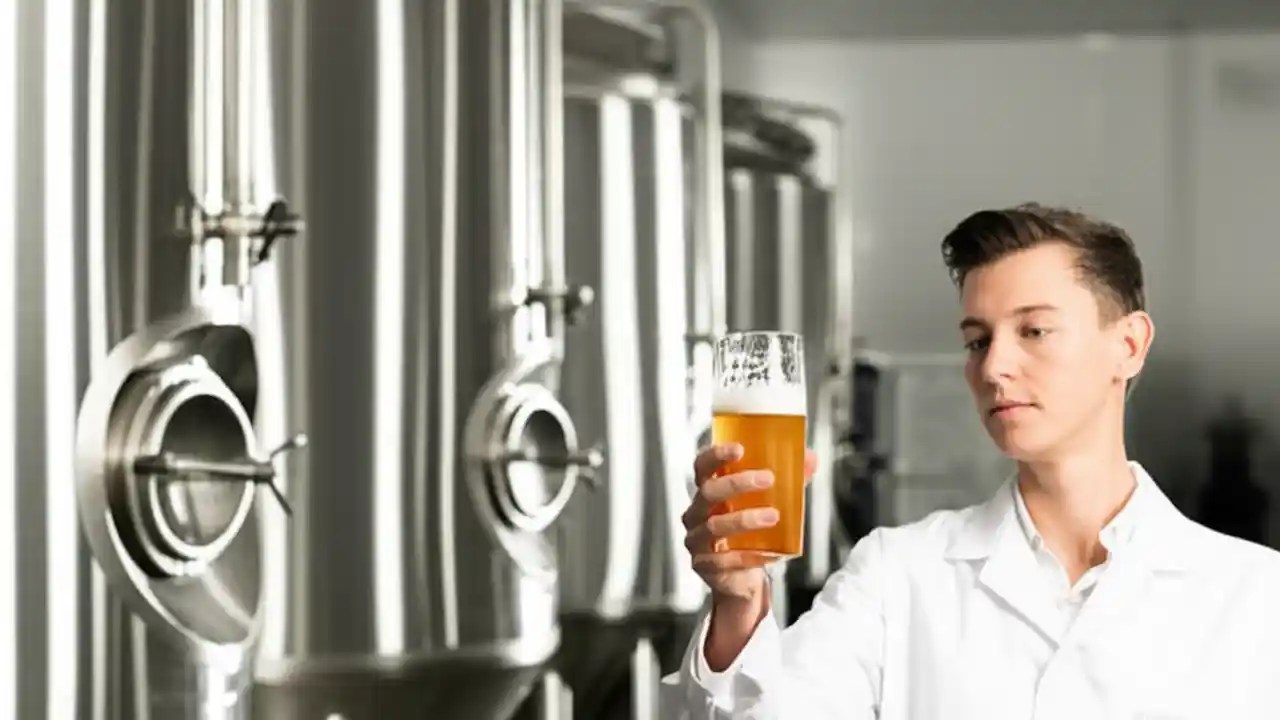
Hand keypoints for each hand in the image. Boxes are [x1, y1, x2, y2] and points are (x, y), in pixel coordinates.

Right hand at [681, 443, 818, 603]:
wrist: (741, 578)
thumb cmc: (750, 534)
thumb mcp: (767, 504)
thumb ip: (787, 481)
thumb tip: (810, 459)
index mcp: (708, 492)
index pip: (703, 467)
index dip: (716, 455)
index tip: (739, 449)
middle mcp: (697, 513)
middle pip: (708, 492)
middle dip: (737, 483)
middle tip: (768, 479)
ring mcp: (697, 540)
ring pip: (715, 526)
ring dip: (745, 519)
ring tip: (773, 516)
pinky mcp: (704, 565)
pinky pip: (723, 560)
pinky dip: (748, 556)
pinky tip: (770, 554)